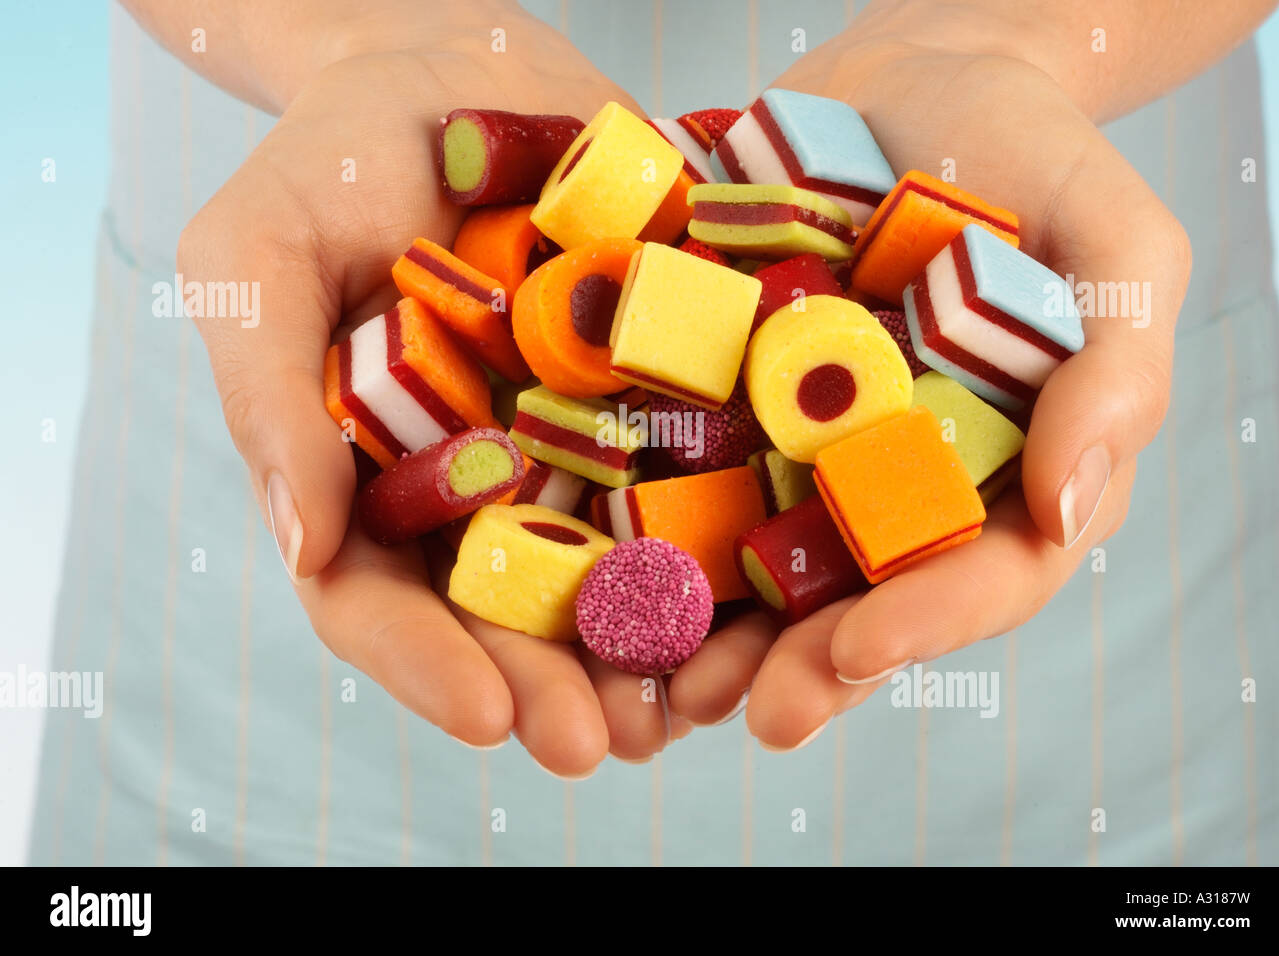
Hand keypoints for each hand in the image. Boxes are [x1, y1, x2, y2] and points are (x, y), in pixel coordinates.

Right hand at [178, 9, 681, 773]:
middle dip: (550, 685)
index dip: (428, 665)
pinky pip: (697, 478)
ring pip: (609, 573)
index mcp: (373, 478)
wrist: (457, 63)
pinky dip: (729, 544)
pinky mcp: (657, 393)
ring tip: (691, 708)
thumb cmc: (334, 158)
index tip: (490, 715)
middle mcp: (476, 484)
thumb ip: (269, 396)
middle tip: (600, 745)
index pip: (380, 599)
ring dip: (647, 652)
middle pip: (506, 613)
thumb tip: (296, 548)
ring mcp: (571, 445)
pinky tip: (769, 595)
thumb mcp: (260, 256)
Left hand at [669, 26, 1191, 745]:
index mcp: (999, 473)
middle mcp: (896, 484)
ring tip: (661, 685)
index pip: (978, 575)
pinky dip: (639, 525)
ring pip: (759, 563)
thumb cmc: (1032, 157)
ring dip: (712, 631)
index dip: (924, 621)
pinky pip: (678, 473)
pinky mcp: (722, 400)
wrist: (913, 77)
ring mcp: (802, 449)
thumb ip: (1114, 373)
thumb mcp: (1114, 246)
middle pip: (859, 597)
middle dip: (807, 663)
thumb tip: (1070, 504)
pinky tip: (596, 567)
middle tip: (754, 713)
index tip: (858, 649)